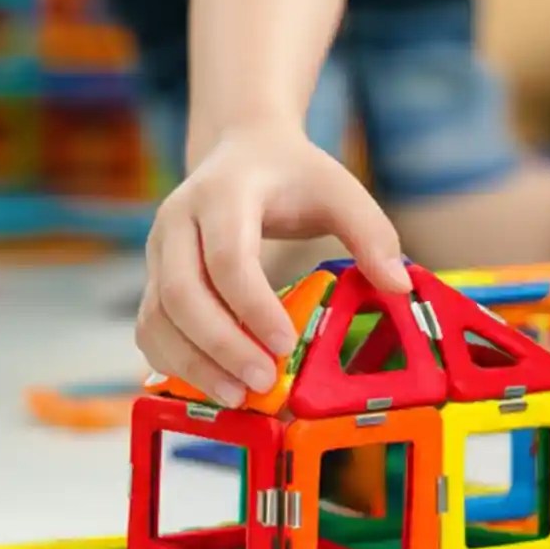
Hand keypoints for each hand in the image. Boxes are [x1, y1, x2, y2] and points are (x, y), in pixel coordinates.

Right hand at [136, 120, 410, 407]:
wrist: (240, 150)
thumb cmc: (291, 174)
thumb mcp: (338, 188)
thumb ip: (371, 232)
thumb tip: (399, 287)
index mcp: (221, 194)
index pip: (227, 257)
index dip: (252, 306)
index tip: (285, 345)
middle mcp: (177, 222)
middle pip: (180, 293)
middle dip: (220, 346)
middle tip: (263, 383)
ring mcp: (156, 253)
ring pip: (158, 318)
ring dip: (194, 364)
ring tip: (238, 398)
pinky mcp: (152, 280)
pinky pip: (150, 330)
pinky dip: (176, 363)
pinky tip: (214, 384)